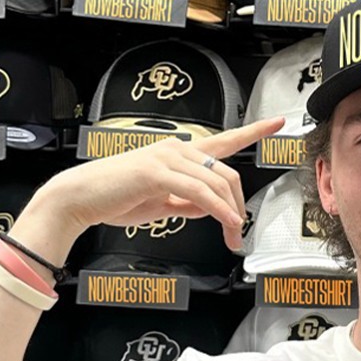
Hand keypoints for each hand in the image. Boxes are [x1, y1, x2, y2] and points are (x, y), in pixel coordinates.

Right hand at [26, 115, 285, 255]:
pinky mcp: (157, 172)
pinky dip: (219, 210)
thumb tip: (210, 208)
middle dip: (239, 206)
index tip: (278, 122)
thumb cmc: (118, 200)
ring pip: (217, 184)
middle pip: (226, 174)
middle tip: (238, 234)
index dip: (253, 131)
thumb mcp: (163, 203)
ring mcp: (167, 157)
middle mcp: (176, 148)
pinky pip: (200, 192)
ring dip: (231, 215)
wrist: (82, 199)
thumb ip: (188, 202)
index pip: (223, 140)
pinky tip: (226, 223)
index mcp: (179, 153)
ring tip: (232, 238)